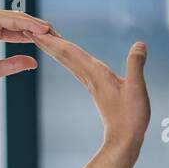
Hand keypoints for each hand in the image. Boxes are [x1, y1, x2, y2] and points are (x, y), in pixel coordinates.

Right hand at [0, 5, 50, 83]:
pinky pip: (9, 19)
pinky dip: (25, 24)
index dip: (30, 36)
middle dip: (37, 29)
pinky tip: (39, 30)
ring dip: (35, 26)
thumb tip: (34, 62)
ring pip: (16, 19)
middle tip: (57, 36)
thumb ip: (12, 64)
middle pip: (18, 21)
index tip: (47, 42)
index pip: (14, 30)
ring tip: (52, 33)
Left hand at [31, 32, 148, 152]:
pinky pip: (78, 66)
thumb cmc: (131, 116)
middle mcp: (90, 76)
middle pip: (64, 55)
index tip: (35, 32)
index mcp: (96, 74)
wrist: (124, 139)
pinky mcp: (97, 86)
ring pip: (69, 60)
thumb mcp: (137, 88)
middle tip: (29, 29)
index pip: (70, 53)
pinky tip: (66, 54)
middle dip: (48, 41)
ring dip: (55, 48)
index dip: (53, 41)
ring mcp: (92, 82)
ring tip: (43, 37)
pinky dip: (69, 57)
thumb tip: (139, 44)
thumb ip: (136, 65)